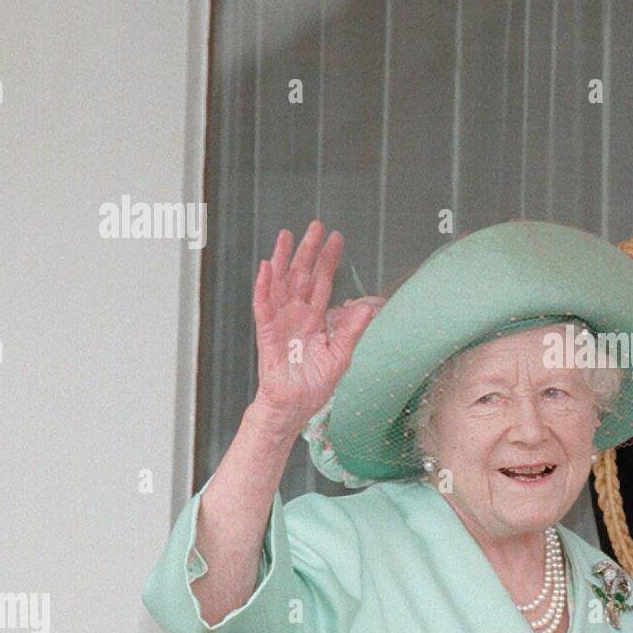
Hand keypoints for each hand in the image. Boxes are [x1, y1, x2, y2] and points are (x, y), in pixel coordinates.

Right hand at [248, 221, 383, 437]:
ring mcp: (281, 321)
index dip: (329, 260)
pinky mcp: (267, 333)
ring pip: (281, 284)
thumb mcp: (341, 357)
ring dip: (282, 259)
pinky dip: (264, 287)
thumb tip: (368, 308)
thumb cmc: (314, 385)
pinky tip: (266, 269)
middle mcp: (298, 315)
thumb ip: (352, 331)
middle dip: (308, 250)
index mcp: (316, 319)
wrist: (294, 406)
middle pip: (303, 275)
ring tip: (285, 237)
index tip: (336, 238)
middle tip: (315, 226)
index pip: (324, 282)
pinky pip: (263, 306)